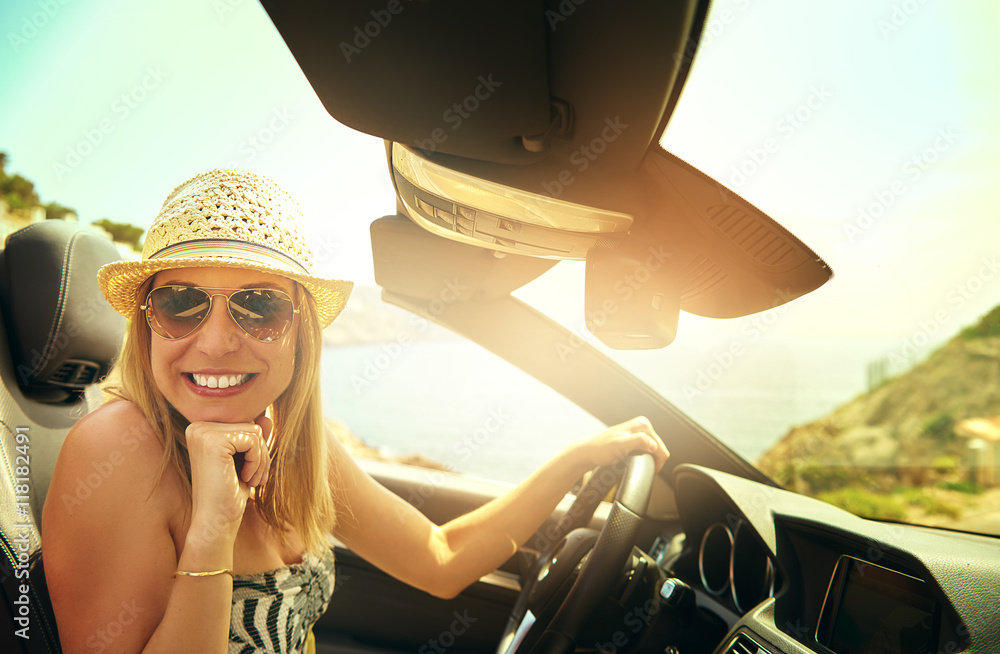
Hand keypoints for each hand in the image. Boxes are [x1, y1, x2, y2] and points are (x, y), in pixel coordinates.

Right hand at [184, 416, 271, 540]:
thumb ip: (253, 438)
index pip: (245, 423)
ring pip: (255, 431)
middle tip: (254, 478)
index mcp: (201, 430)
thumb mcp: (245, 461)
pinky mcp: (213, 441)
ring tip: (250, 479)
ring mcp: (202, 432)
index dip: (256, 449)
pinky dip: (257, 461)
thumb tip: (265, 416)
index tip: (253, 472)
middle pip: (251, 425)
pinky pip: (253, 440)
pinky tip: (244, 478)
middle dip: (261, 454)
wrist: (215, 521)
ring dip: (261, 459)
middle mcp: (197, 427)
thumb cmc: (229, 494)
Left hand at [563, 416, 668, 475]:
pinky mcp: (635, 436)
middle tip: (640, 468)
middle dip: (653, 460)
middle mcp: (642, 424)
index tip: (648, 471)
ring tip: (636, 463)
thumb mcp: (620, 446)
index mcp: (642, 425)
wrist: (588, 451)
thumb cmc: (600, 450)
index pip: (661, 448)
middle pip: (659, 448)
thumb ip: (638, 442)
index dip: (657, 463)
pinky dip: (644, 457)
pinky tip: (635, 459)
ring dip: (649, 458)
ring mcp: (638, 430)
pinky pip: (648, 449)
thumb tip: (653, 445)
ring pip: (654, 450)